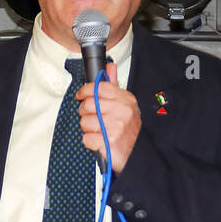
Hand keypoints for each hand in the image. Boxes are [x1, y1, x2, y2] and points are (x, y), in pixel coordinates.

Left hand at [77, 59, 139, 173]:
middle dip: (85, 113)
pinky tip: (99, 141)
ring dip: (88, 129)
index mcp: (126, 100)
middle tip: (92, 117)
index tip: (81, 95)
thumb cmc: (129, 130)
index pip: (99, 88)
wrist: (138, 154)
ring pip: (85, 122)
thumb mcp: (126, 105)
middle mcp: (122, 112)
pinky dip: (90, 142)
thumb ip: (114, 86)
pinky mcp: (109, 143)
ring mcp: (116, 128)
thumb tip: (110, 67)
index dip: (85, 91)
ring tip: (98, 131)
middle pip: (88, 105)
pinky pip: (86, 138)